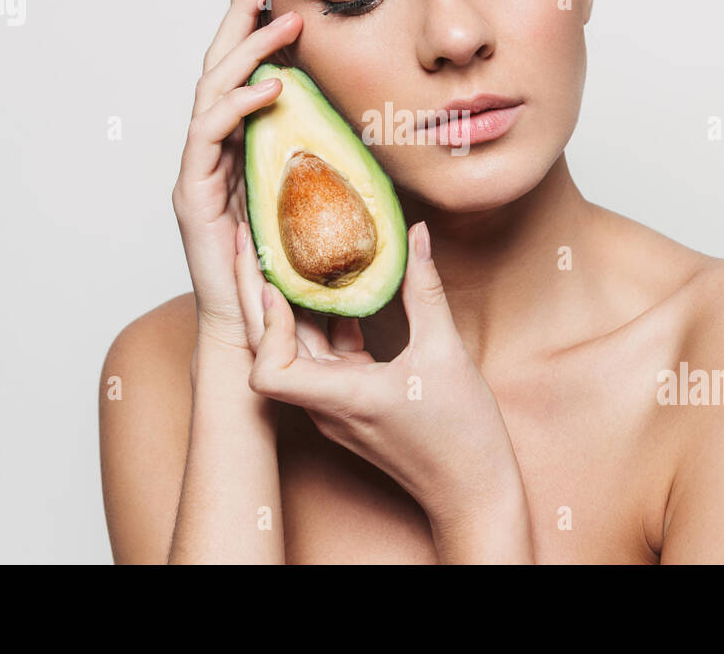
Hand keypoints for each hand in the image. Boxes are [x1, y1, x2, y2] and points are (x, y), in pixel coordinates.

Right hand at [172, 0, 304, 356]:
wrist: (257, 336)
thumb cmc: (289, 279)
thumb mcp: (323, 209)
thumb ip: (335, 169)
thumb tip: (379, 139)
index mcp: (240, 149)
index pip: (243, 73)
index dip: (253, 26)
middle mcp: (213, 153)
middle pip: (219, 67)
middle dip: (238, 14)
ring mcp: (199, 172)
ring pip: (211, 91)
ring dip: (246, 48)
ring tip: (283, 19)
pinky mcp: (193, 197)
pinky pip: (210, 136)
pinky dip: (239, 105)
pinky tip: (271, 84)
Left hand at [236, 219, 530, 539]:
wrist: (472, 490)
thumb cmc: (462, 436)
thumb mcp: (447, 353)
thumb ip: (424, 289)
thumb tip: (414, 233)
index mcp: (339, 397)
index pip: (268, 370)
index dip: (265, 325)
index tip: (275, 282)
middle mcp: (326, 403)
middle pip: (271, 346)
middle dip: (258, 291)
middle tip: (251, 239)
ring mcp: (335, 403)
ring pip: (296, 346)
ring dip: (288, 301)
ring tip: (282, 250)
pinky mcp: (350, 398)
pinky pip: (324, 353)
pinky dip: (324, 319)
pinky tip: (333, 285)